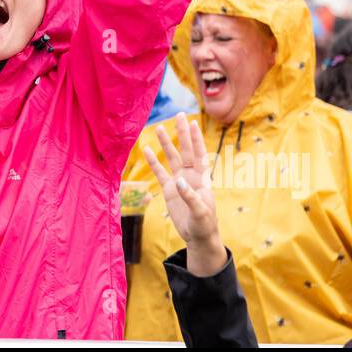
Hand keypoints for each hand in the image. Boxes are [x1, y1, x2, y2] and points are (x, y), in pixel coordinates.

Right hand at [142, 118, 226, 276]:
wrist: (198, 236)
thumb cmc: (205, 224)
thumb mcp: (201, 212)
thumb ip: (190, 197)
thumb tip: (178, 182)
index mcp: (202, 179)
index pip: (199, 154)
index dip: (196, 139)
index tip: (193, 123)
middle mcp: (190, 176)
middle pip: (185, 150)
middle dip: (182, 133)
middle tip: (178, 115)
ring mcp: (179, 181)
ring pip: (171, 158)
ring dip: (166, 143)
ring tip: (158, 127)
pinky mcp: (169, 190)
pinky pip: (160, 173)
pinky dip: (153, 162)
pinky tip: (147, 150)